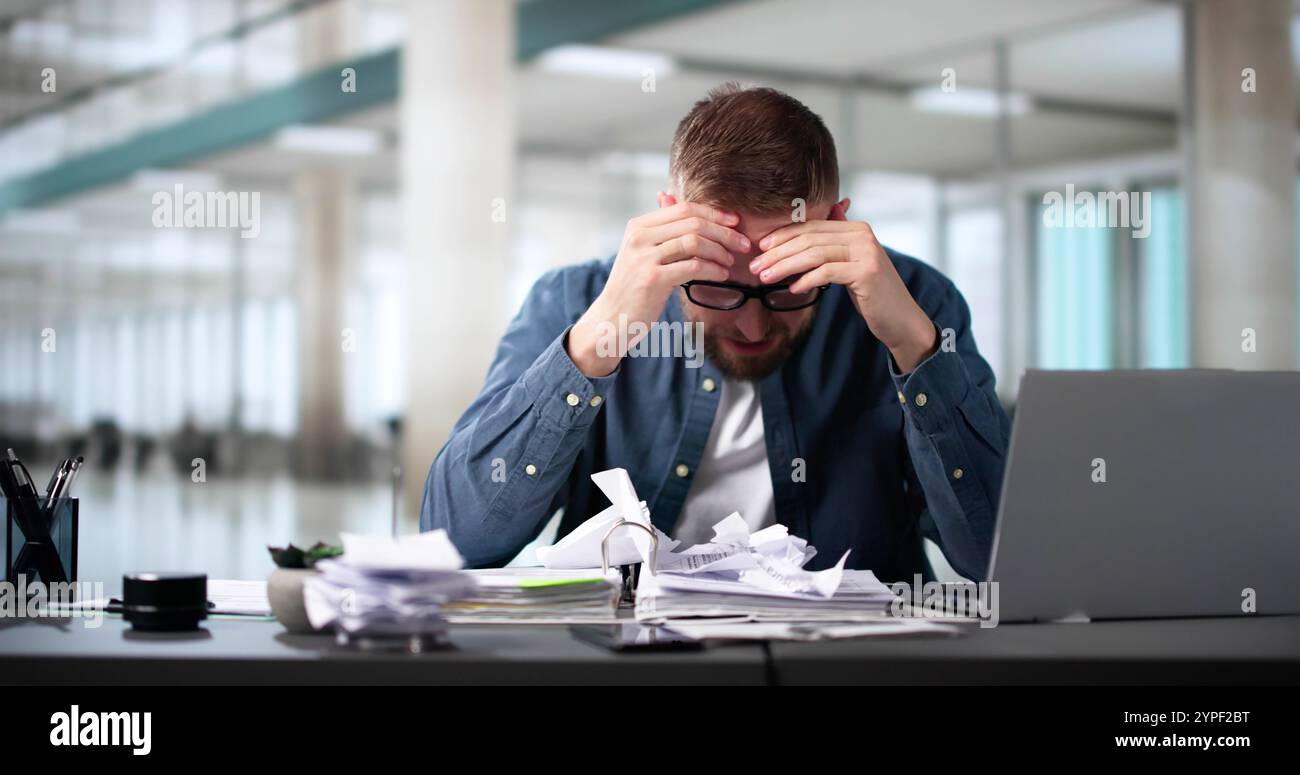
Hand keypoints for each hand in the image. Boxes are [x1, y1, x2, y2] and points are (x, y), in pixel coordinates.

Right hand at [567, 194, 749, 376]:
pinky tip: (721, 275)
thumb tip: (670, 197)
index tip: (735, 222)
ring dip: (720, 251)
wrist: (612, 318)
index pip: (683, 208)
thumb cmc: (633, 286)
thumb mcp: (642, 252)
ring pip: (695, 242)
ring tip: (730, 261)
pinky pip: (693, 266)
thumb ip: (660, 229)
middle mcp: (639, 237)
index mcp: (638, 226)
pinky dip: (713, 269)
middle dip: (724, 232)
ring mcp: (645, 257)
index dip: (714, 213)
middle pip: (693, 222)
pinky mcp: (653, 279)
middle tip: (743, 243)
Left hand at [749, 200, 937, 372]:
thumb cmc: (872, 293)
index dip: (783, 235)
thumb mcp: (852, 263)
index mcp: (856, 228)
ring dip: (785, 267)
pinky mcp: (866, 273)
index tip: (760, 247)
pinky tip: (791, 289)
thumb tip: (824, 218)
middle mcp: (862, 234)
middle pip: (809, 239)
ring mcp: (866, 253)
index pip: (811, 226)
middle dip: (778, 253)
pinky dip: (806, 280)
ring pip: (814, 254)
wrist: (901, 319)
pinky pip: (827, 272)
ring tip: (765, 278)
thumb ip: (836, 242)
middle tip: (755, 266)